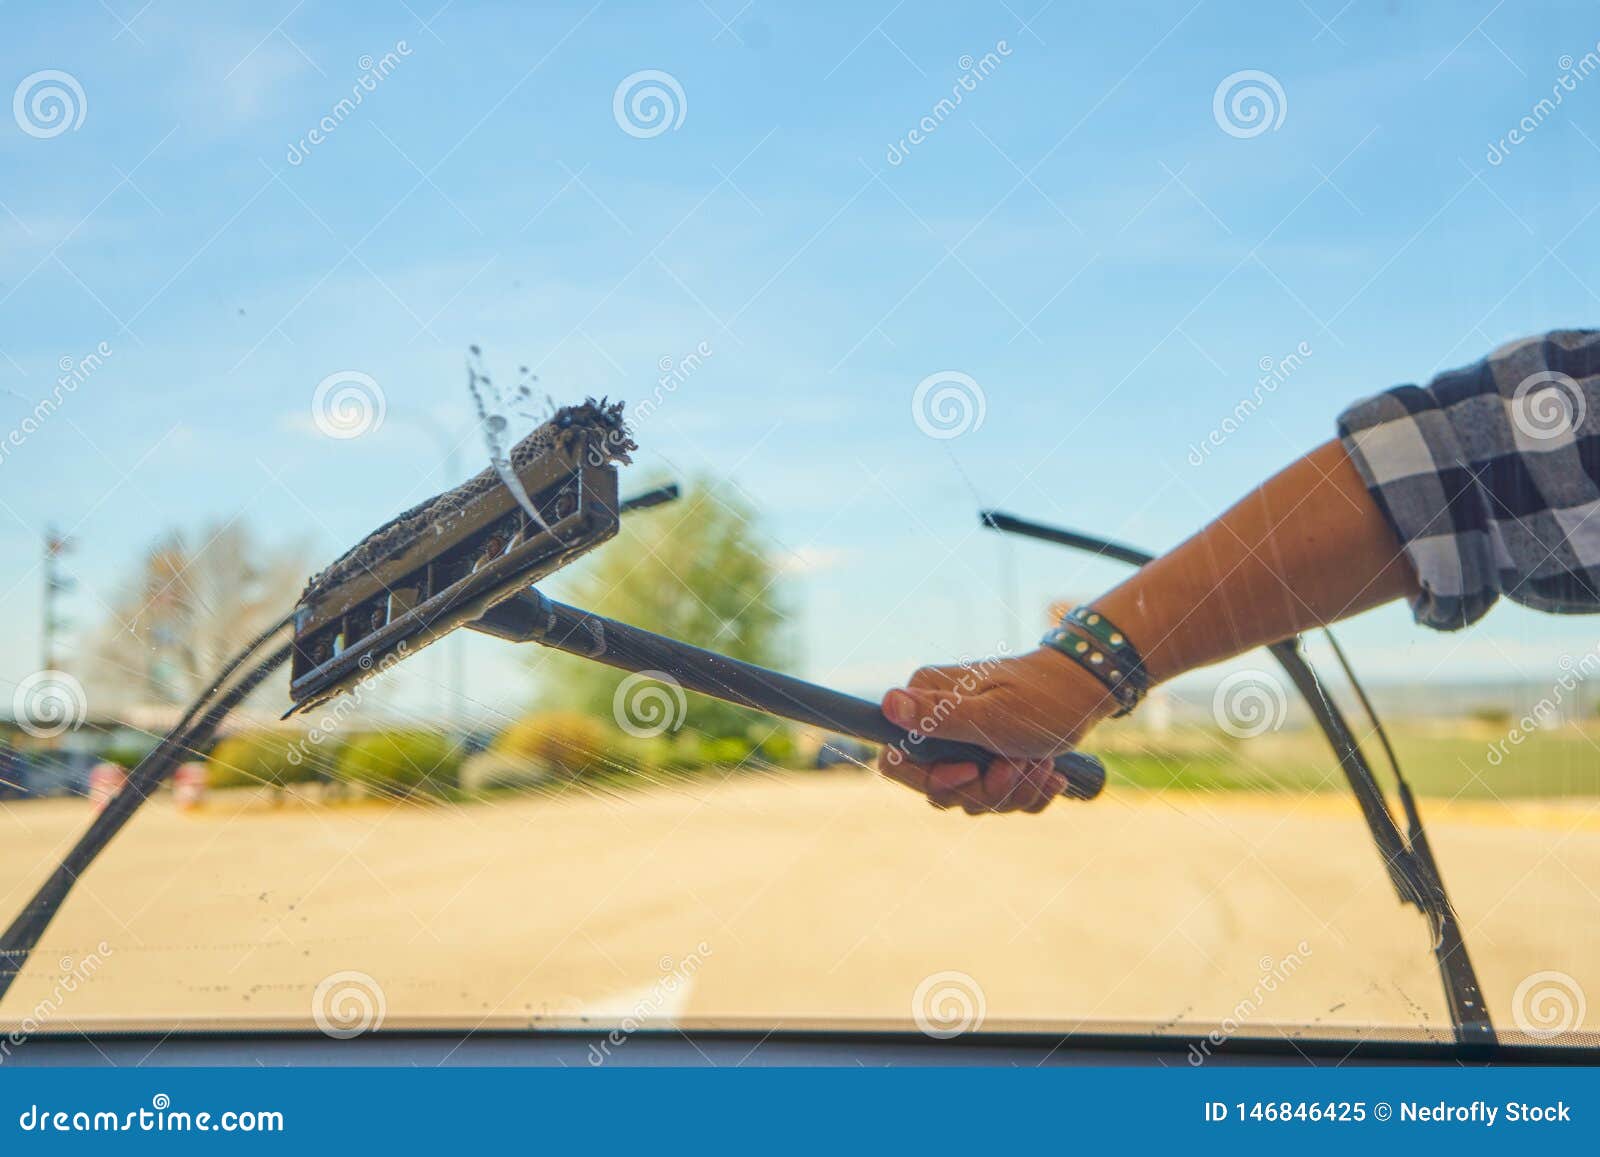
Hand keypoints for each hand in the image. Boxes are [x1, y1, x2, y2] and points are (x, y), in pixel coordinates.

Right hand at [876, 647, 1116, 813]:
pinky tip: (1051, 773)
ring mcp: (966, 747)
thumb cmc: (1042, 699)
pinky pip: (1000, 799)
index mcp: (927, 705)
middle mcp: (939, 726)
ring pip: (972, 798)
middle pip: (938, 790)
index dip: (930, 780)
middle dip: (984, 788)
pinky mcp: (992, 762)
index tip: (969, 770)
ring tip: (1041, 762)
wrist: (1090, 691)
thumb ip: (937, 717)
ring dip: (1013, 789)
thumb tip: (888, 703)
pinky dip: (1028, 792)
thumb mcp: (991, 715)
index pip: (896, 763)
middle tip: (1017, 763)